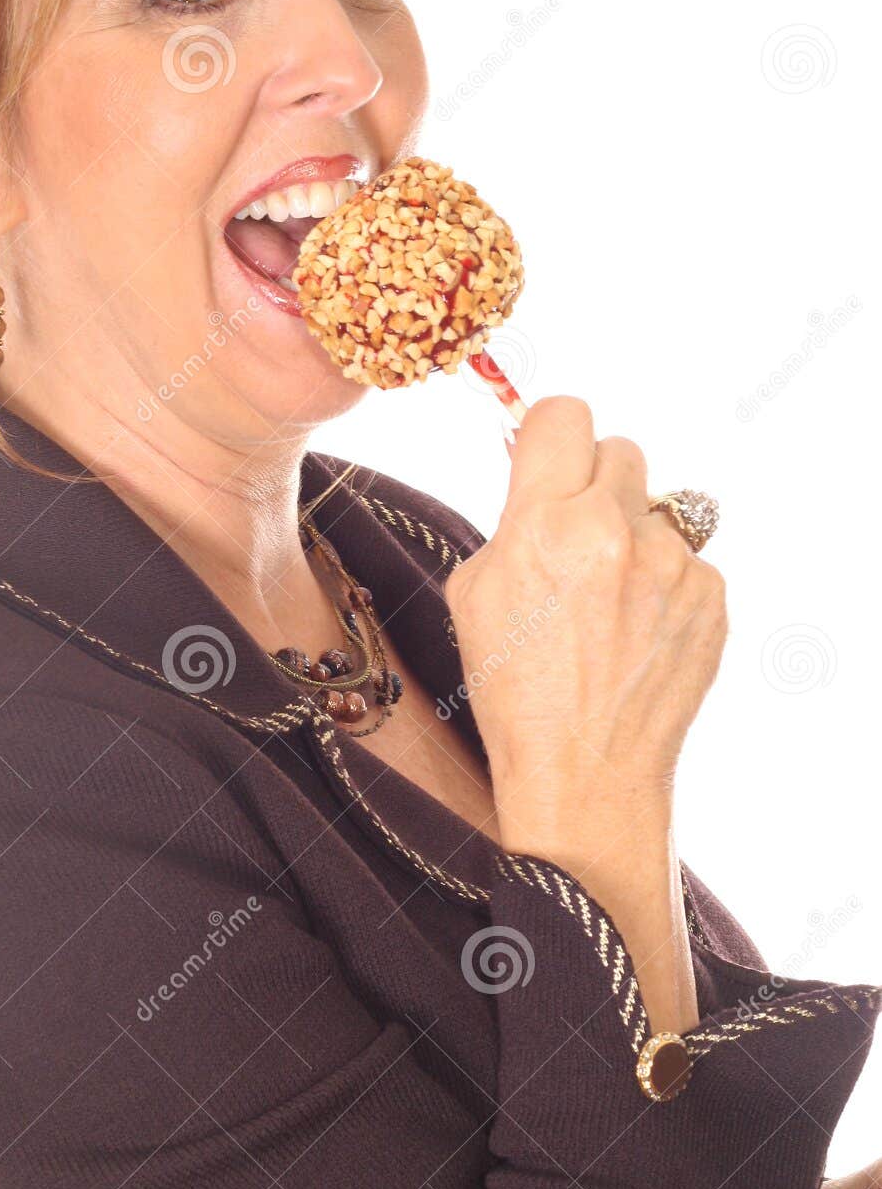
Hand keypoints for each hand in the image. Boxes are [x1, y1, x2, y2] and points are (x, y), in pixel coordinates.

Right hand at [444, 395, 727, 853]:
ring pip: (658, 510)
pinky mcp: (713, 597)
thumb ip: (511, 520)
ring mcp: (674, 565)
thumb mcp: (476, 593)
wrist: (584, 774)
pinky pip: (688, 560)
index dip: (551, 433)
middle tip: (577, 534)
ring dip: (634, 538)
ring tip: (609, 603)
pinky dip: (664, 584)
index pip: (565, 414)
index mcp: (547, 524)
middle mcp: (617, 532)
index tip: (547, 456)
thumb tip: (537, 472)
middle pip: (619, 450)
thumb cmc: (514, 691)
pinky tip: (637, 632)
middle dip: (595, 483)